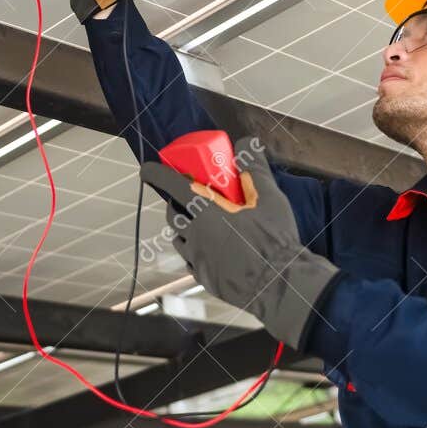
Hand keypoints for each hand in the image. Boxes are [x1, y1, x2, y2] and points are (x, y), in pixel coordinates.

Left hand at [140, 137, 339, 347]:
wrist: (279, 284)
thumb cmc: (273, 239)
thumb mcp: (268, 197)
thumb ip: (254, 167)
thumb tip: (245, 143)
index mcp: (205, 211)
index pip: (171, 185)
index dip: (156, 174)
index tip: (147, 169)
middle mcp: (194, 235)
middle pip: (173, 213)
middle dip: (176, 202)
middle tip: (193, 197)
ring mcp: (197, 258)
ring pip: (180, 238)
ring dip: (186, 227)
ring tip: (206, 224)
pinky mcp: (204, 278)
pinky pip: (192, 259)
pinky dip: (196, 250)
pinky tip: (215, 249)